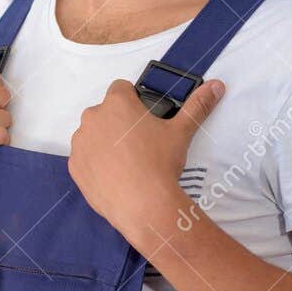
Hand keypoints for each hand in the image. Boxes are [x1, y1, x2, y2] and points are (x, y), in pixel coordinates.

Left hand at [67, 77, 222, 244]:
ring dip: (105, 142)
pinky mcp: (75, 166)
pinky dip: (95, 163)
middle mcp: (92, 118)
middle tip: (139, 143)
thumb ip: (197, 106)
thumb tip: (217, 86)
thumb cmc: (160, 163)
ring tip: (127, 162)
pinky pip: (85, 158)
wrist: (143, 205)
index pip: (121, 88)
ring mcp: (80, 143)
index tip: (144, 118)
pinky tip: (114, 176)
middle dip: (118, 122)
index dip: (133, 100)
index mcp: (116, 103)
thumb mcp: (181, 132)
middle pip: (105, 112)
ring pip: (93, 135)